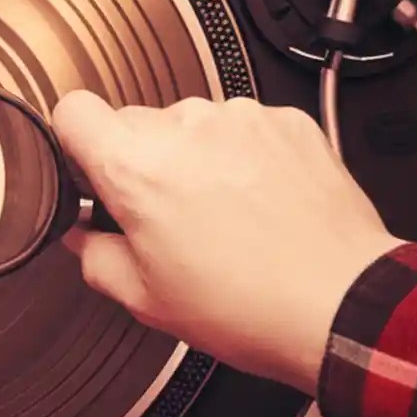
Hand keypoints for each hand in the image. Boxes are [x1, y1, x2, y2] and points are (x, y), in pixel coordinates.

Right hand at [50, 91, 403, 394]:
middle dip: (141, 163)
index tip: (91, 171)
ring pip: (191, 124)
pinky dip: (243, 156)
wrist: (342, 303)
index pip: (74, 110)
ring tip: (223, 217)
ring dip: (195, 158)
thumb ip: (95, 257)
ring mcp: (241, 118)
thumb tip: (84, 237)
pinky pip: (243, 127)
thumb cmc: (249, 306)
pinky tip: (259, 204)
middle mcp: (186, 127)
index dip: (75, 142)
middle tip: (165, 217)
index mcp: (137, 168)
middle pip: (134, 122)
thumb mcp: (146, 300)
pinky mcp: (286, 121)